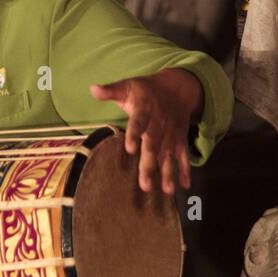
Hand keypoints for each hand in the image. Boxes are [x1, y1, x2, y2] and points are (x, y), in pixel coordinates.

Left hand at [90, 68, 202, 194]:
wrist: (178, 87)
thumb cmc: (145, 90)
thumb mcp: (128, 86)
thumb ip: (111, 91)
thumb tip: (92, 88)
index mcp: (144, 110)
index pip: (138, 123)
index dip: (134, 134)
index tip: (130, 149)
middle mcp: (159, 124)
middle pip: (153, 145)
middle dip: (149, 164)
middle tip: (145, 185)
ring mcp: (171, 133)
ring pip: (169, 155)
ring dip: (168, 172)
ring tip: (166, 190)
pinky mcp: (180, 139)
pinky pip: (183, 155)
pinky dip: (185, 170)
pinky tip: (185, 186)